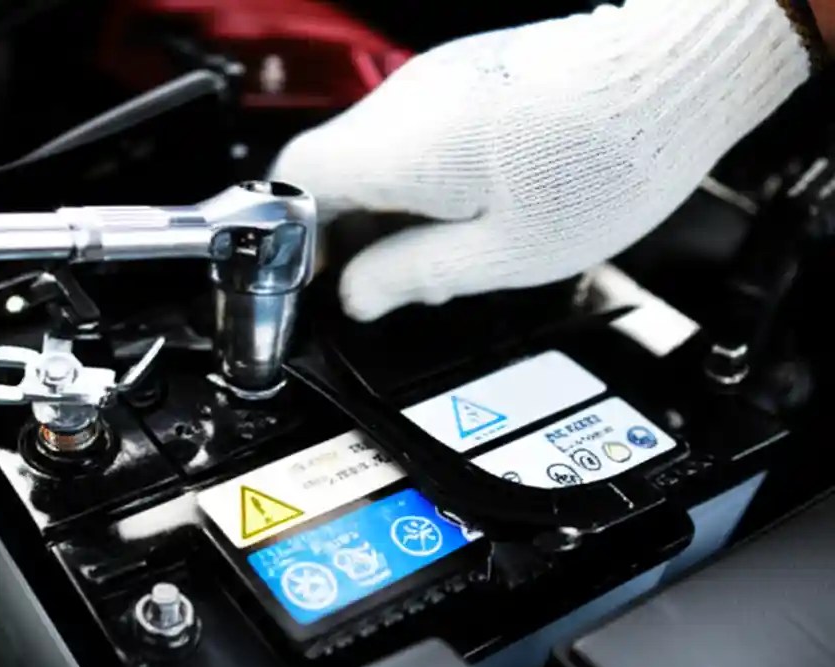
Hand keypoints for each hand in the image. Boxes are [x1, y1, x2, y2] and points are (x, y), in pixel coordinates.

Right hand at [273, 0, 809, 320]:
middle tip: (384, 279)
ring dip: (383, 203)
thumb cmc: (607, 162)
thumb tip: (360, 297)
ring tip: (442, 246)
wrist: (671, 78)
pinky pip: (410, 129)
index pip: (295, 183)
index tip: (314, 276)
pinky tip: (469, 202)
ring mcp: (434, 80)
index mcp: (402, 150)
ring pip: (369, 148)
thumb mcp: (507, 254)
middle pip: (328, 166)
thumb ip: (415, 276)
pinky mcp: (467, 72)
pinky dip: (417, 174)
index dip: (290, 237)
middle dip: (343, 228)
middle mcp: (405, 103)